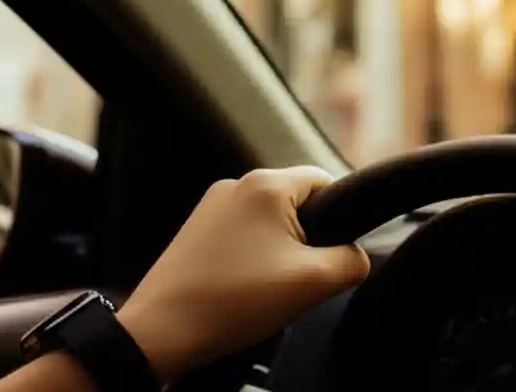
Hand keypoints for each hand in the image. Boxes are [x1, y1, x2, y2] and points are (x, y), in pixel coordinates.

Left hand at [117, 167, 368, 382]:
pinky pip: (244, 237)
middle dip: (308, 241)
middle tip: (298, 279)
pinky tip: (244, 290)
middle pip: (299, 204)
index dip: (340, 218)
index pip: (328, 181)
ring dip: (280, 254)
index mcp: (267, 183)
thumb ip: (351, 261)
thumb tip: (355, 255)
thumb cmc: (234, 301)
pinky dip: (254, 261)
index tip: (331, 256)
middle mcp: (237, 184)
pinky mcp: (196, 231)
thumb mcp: (313, 283)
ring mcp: (212, 206)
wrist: (160, 333)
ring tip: (267, 289)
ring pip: (272, 223)